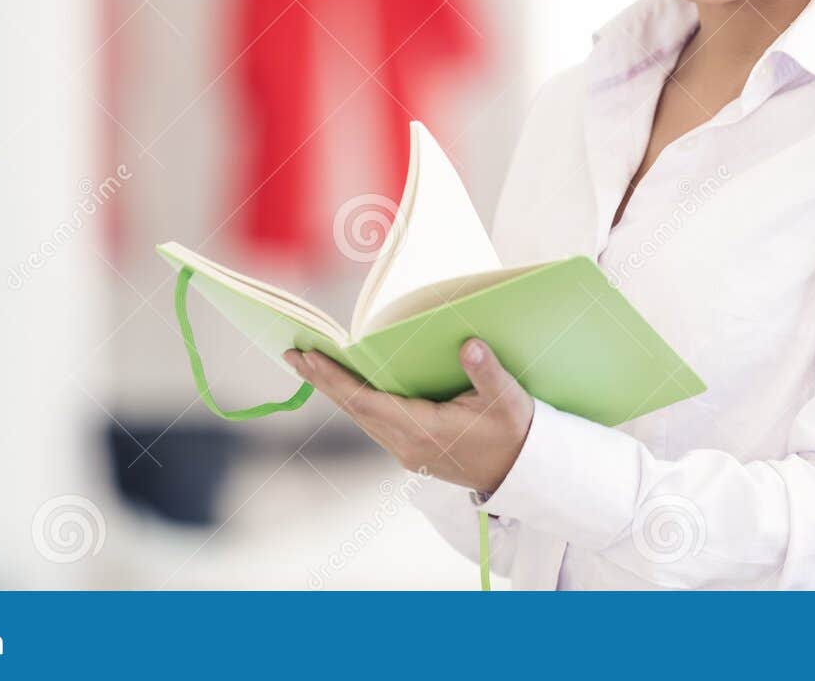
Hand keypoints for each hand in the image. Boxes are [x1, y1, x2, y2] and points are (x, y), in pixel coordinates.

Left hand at [283, 338, 533, 493]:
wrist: (522, 471)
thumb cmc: (515, 431)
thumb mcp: (507, 399)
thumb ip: (486, 372)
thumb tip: (468, 344)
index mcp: (423, 431)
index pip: (367, 402)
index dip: (335, 380)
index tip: (309, 359)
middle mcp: (406, 444)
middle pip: (354, 409)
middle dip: (322, 381)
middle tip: (292, 354)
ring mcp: (406, 449)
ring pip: (360, 416)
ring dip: (334, 390)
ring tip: (308, 364)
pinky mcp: (410, 447)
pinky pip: (372, 420)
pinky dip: (353, 399)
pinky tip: (344, 385)